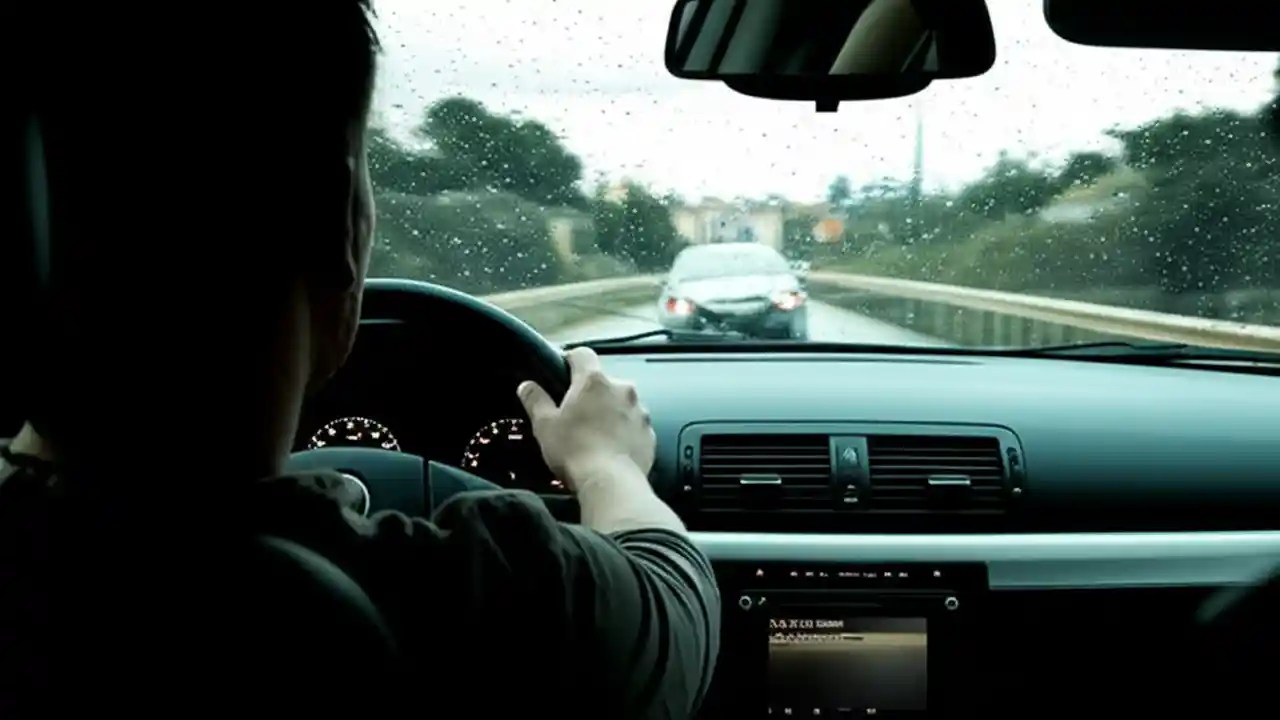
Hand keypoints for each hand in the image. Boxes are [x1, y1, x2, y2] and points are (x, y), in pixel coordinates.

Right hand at [516, 347, 654, 491]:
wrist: (611, 483)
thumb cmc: (574, 450)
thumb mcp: (544, 425)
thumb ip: (535, 400)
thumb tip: (526, 386)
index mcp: (594, 381)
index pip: (582, 354)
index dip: (571, 361)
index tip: (563, 373)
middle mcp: (622, 389)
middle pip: (603, 382)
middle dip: (591, 394)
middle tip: (576, 415)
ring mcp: (640, 411)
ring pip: (622, 403)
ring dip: (610, 412)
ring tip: (596, 436)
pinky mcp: (650, 433)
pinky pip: (635, 425)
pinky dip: (625, 432)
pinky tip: (613, 449)